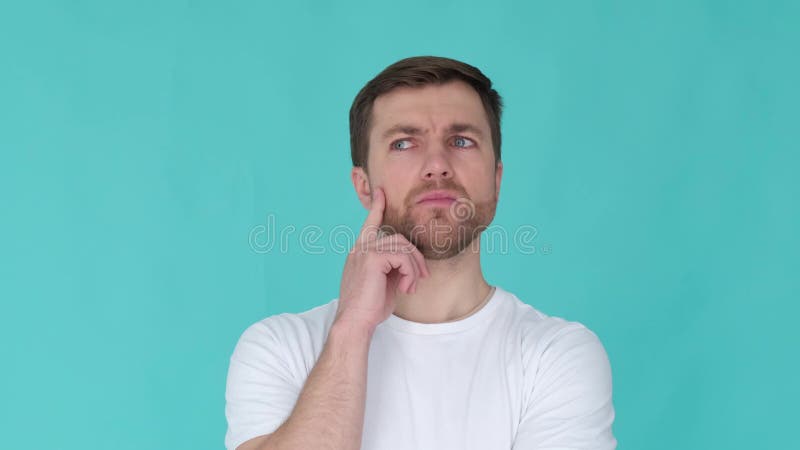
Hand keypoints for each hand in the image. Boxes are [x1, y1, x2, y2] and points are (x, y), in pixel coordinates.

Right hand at [334, 187, 429, 332]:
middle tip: (421, 277)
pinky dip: (410, 273)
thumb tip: (410, 262)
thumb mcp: (385, 282)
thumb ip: (394, 266)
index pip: (370, 224)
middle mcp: (360, 248)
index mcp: (361, 252)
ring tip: (411, 286)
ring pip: (404, 248)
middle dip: (415, 257)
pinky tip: (406, 288)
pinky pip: (403, 258)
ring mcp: (365, 251)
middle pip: (399, 239)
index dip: (377, 207)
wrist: (355, 322)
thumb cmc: (370, 307)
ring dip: (414, 268)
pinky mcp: (372, 258)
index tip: (381, 193)